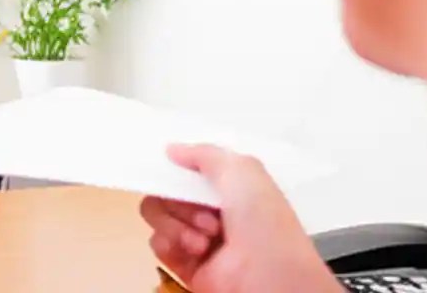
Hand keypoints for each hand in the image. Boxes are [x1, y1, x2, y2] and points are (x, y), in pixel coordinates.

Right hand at [140, 144, 337, 292]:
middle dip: (180, 198)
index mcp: (230, 187)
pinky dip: (171, 241)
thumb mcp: (242, 170)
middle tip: (207, 211)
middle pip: (167, 190)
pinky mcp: (183, 262)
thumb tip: (173, 150)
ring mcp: (195, 236)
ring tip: (206, 235)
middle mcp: (211, 210)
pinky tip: (195, 249)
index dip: (178, 167)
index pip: (190, 169)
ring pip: (157, 214)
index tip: (170, 165)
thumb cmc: (264, 222)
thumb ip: (205, 153)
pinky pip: (157, 242)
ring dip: (177, 221)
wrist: (268, 276)